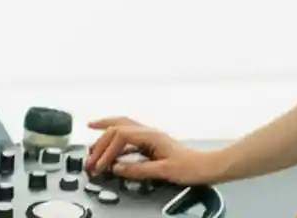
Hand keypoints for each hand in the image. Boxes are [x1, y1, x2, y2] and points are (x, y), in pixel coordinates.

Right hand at [84, 116, 224, 186]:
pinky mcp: (153, 144)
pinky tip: (112, 146)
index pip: (120, 136)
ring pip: (124, 126)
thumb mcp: (163, 171)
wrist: (207, 166)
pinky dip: (116, 138)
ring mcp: (151, 137)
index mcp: (151, 136)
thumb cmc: (190, 167)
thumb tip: (116, 168)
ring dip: (107, 130)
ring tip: (92, 133)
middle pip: (118, 125)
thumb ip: (138, 169)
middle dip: (101, 138)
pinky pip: (129, 136)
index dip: (106, 150)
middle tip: (89, 155)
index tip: (100, 166)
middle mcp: (150, 133)